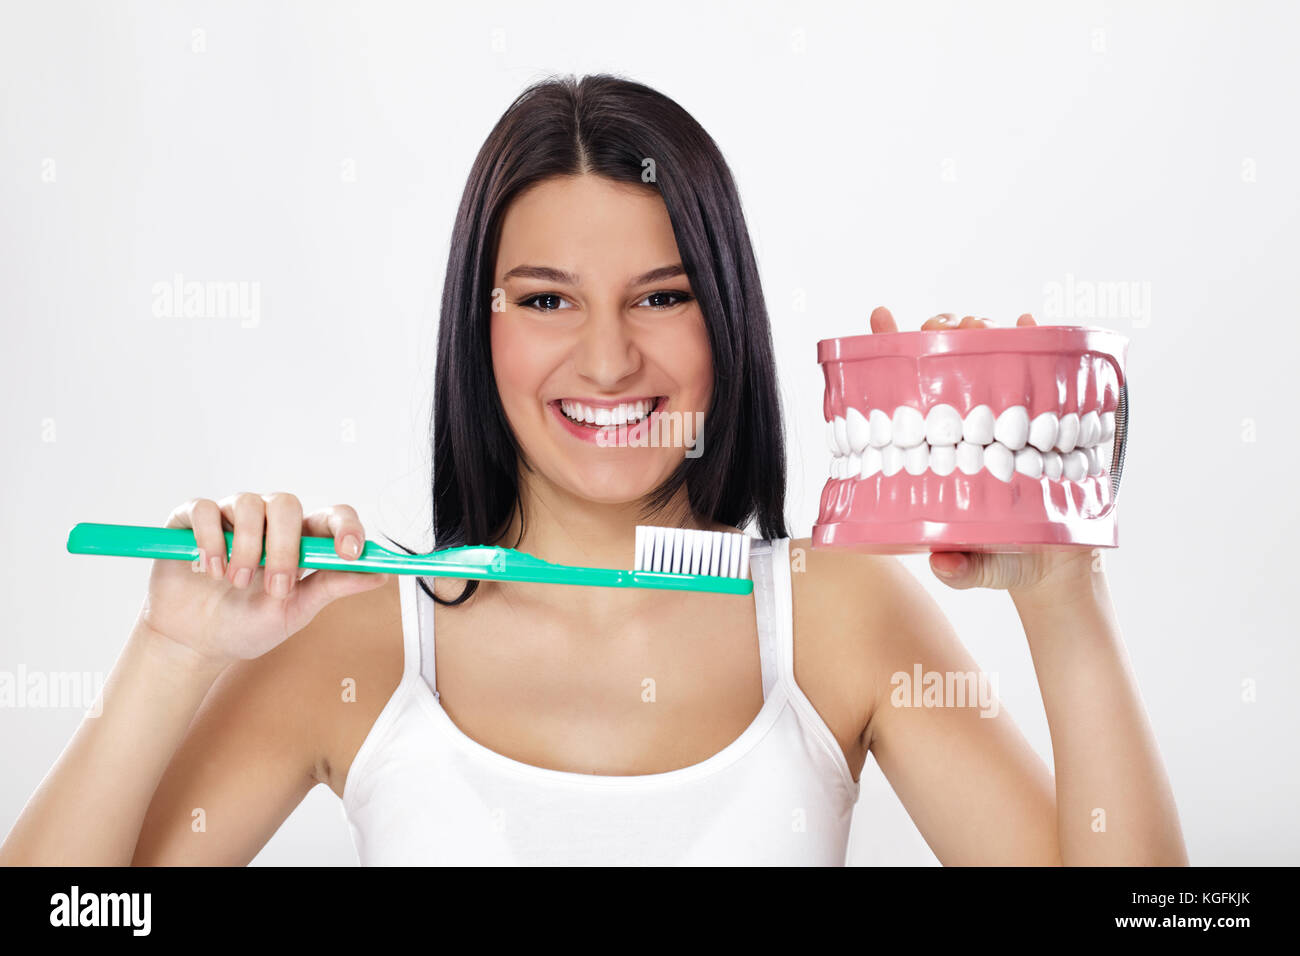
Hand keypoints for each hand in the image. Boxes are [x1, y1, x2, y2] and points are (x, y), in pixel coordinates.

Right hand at [137, 492, 389, 667]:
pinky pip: (205, 509)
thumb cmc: (247, 625)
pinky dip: (209, 540)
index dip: (345, 527)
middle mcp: (268, 522)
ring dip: (245, 549)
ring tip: (236, 583)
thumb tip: (379, 574)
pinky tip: (208, 570)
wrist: (194, 643)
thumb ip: (332, 587)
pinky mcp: (192, 520)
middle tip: (276, 588)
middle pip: (287, 504)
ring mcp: (230, 518)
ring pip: (247, 504)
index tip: (350, 552)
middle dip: (284, 548)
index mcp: (300, 541)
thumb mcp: (296, 611)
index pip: (331, 516)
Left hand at [868, 306, 1096, 597]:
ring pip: (987, 354)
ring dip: (981, 330)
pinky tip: (1026, 323)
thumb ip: (962, 568)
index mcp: (937, 450)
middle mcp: (966, 425)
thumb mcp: (980, 567)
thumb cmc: (1006, 559)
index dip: (887, 349)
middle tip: (946, 330)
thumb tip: (944, 564)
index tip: (879, 316)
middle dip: (941, 331)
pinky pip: (1042, 367)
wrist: (1059, 565)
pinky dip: (1035, 339)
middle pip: (944, 359)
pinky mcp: (1048, 416)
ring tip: (980, 327)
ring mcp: (1005, 417)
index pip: (904, 391)